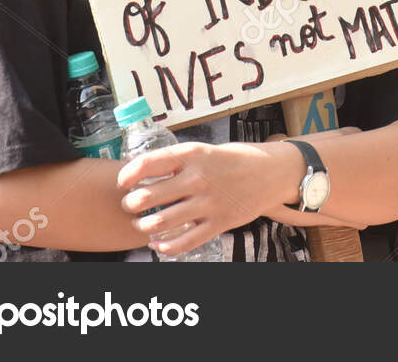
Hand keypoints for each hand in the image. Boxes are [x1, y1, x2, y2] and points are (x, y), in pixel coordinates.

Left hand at [117, 140, 299, 256]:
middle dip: (131, 205)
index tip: (123, 183)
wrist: (274, 171)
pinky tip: (158, 244)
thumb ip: (178, 161)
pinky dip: (165, 247)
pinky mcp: (219, 223)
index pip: (146, 165)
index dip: (127, 176)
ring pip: (160, 223)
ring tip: (142, 225)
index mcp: (193, 155)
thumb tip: (142, 172)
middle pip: (147, 197)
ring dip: (144, 227)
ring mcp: (208, 203)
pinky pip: (184, 242)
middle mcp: (198, 179)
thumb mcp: (207, 150)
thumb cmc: (236, 159)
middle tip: (131, 205)